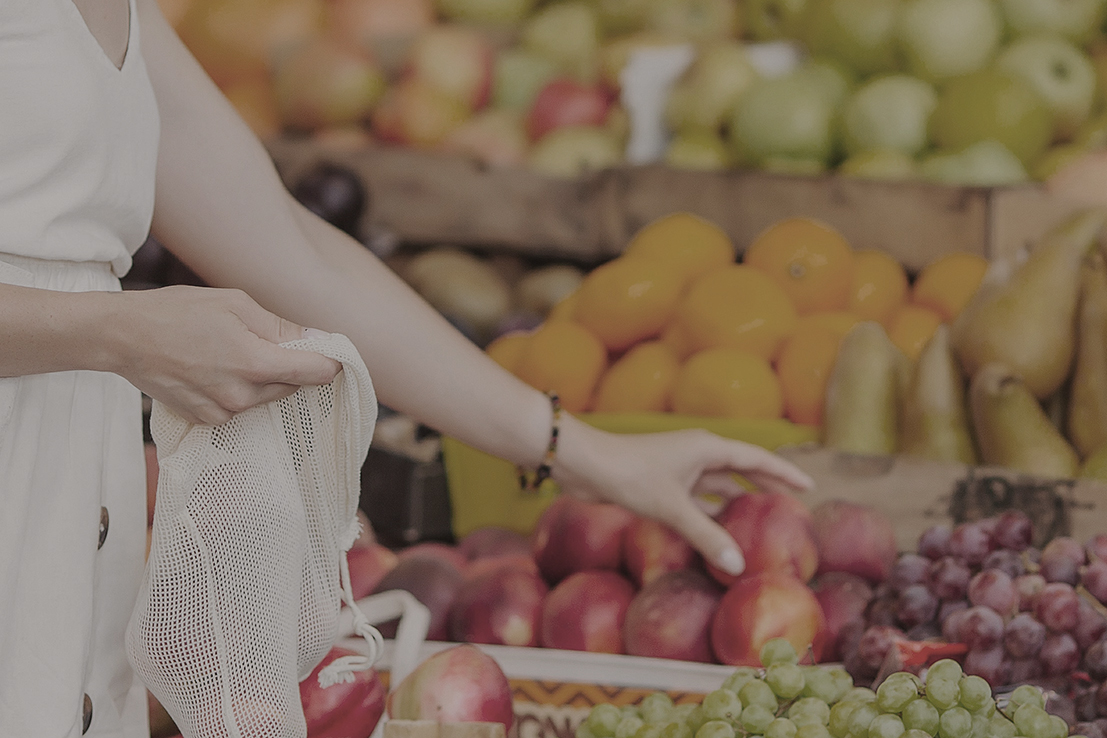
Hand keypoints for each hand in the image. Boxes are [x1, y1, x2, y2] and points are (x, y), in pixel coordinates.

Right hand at [109, 285, 340, 424]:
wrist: (123, 337)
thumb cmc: (179, 312)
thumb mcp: (236, 305)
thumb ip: (281, 328)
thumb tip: (318, 341)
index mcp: (255, 363)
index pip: (315, 373)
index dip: (331, 362)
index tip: (335, 355)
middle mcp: (242, 395)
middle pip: (292, 386)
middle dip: (292, 366)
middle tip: (271, 342)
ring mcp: (223, 411)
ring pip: (267, 397)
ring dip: (265, 379)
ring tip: (234, 351)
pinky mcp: (206, 420)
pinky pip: (241, 407)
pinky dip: (240, 390)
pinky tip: (217, 369)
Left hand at [552, 418, 814, 576]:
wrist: (583, 463)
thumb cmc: (629, 474)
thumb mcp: (672, 507)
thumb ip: (706, 536)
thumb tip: (738, 565)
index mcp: (708, 447)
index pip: (757, 458)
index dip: (784, 473)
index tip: (809, 486)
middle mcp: (697, 454)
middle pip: (741, 470)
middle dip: (765, 486)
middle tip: (791, 506)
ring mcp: (679, 468)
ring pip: (716, 487)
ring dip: (736, 504)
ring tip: (760, 524)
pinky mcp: (661, 484)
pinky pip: (695, 500)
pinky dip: (708, 515)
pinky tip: (716, 533)